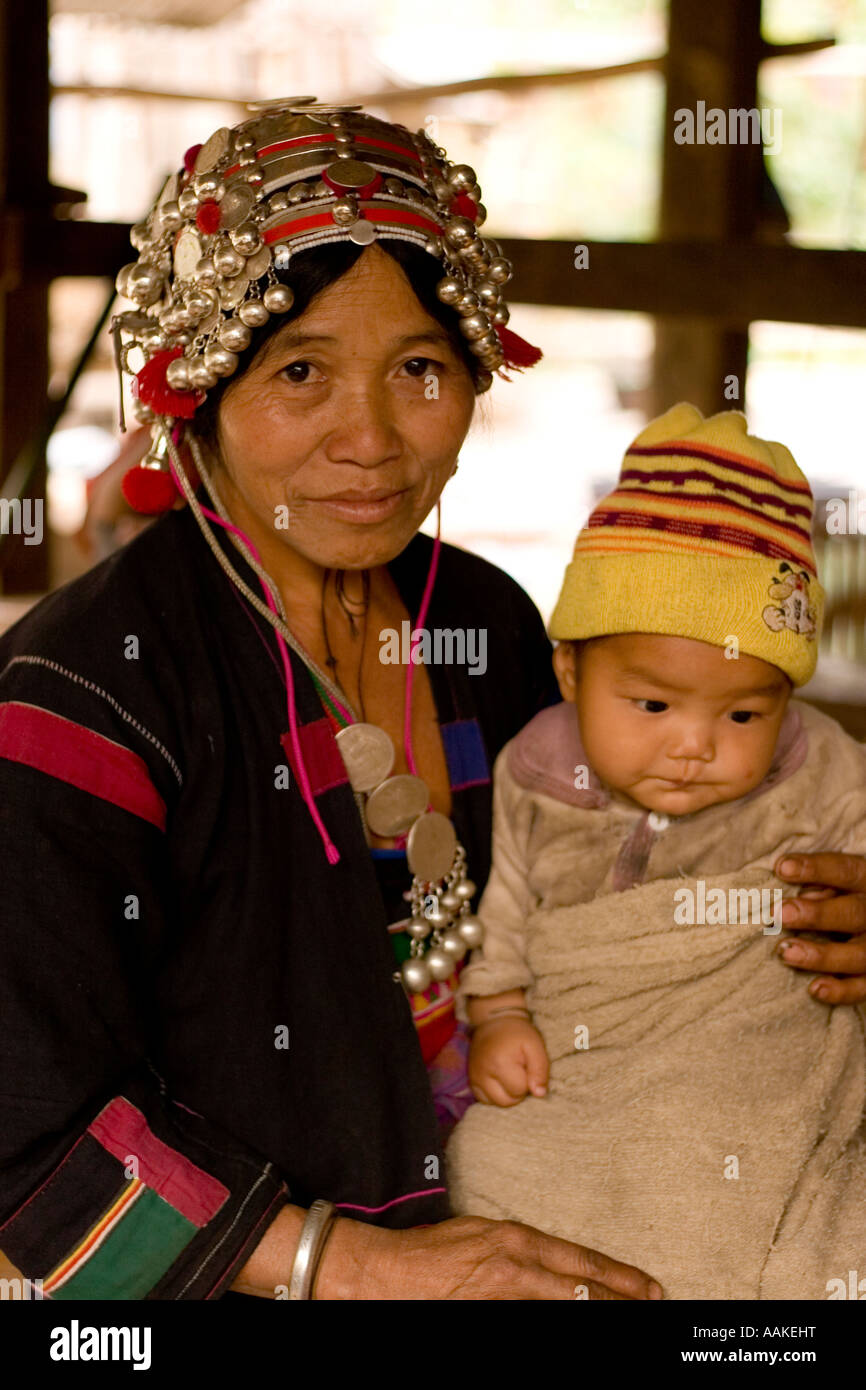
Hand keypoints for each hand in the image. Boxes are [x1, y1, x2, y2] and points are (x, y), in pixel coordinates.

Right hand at [317, 1212, 662, 1300]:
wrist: (388, 1274)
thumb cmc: (431, 1252)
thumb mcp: (481, 1236)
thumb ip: (519, 1249)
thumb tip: (554, 1266)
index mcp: (514, 1239)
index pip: (579, 1261)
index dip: (618, 1276)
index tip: (648, 1286)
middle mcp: (515, 1266)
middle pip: (582, 1288)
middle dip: (622, 1299)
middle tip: (653, 1304)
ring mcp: (503, 1295)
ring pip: (566, 1308)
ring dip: (598, 1312)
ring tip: (628, 1318)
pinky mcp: (490, 1315)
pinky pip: (534, 1325)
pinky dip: (561, 1327)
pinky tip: (580, 1331)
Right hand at [468, 1017, 548, 1106]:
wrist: (495, 1021)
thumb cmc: (518, 1033)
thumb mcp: (535, 1045)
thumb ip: (540, 1070)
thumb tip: (539, 1094)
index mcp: (500, 1064)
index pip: (519, 1091)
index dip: (528, 1081)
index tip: (526, 1066)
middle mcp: (483, 1074)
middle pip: (507, 1101)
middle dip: (517, 1090)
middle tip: (519, 1071)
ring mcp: (475, 1078)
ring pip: (495, 1103)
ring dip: (506, 1094)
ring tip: (510, 1075)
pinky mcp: (471, 1080)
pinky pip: (484, 1100)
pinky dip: (495, 1095)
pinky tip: (500, 1081)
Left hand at [775, 853, 865, 1003]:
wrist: (864, 925)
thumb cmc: (843, 899)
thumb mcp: (841, 884)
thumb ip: (823, 886)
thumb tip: (799, 893)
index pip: (845, 871)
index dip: (815, 868)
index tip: (781, 868)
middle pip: (853, 913)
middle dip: (816, 914)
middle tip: (779, 914)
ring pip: (859, 954)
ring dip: (822, 955)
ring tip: (785, 952)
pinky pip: (864, 987)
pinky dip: (841, 991)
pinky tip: (814, 989)